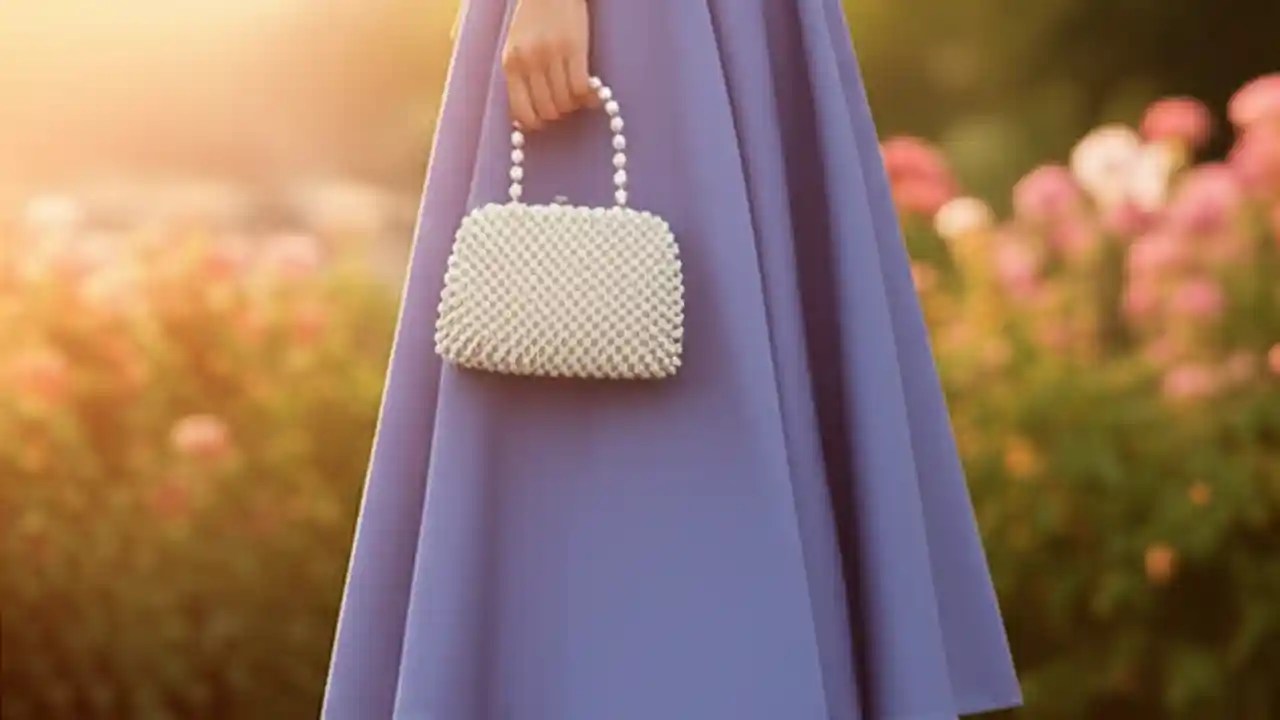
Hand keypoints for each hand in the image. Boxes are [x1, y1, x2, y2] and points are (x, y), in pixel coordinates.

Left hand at [501, 0, 596, 131]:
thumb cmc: (532, 19)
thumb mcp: (515, 47)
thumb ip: (518, 76)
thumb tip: (525, 115)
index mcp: (511, 64)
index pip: (522, 111)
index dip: (535, 123)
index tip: (544, 122)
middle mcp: (530, 62)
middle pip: (547, 110)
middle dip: (558, 114)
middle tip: (564, 106)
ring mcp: (553, 55)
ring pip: (565, 102)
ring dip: (573, 105)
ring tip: (576, 97)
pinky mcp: (575, 49)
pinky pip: (581, 87)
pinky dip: (588, 97)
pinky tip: (591, 94)